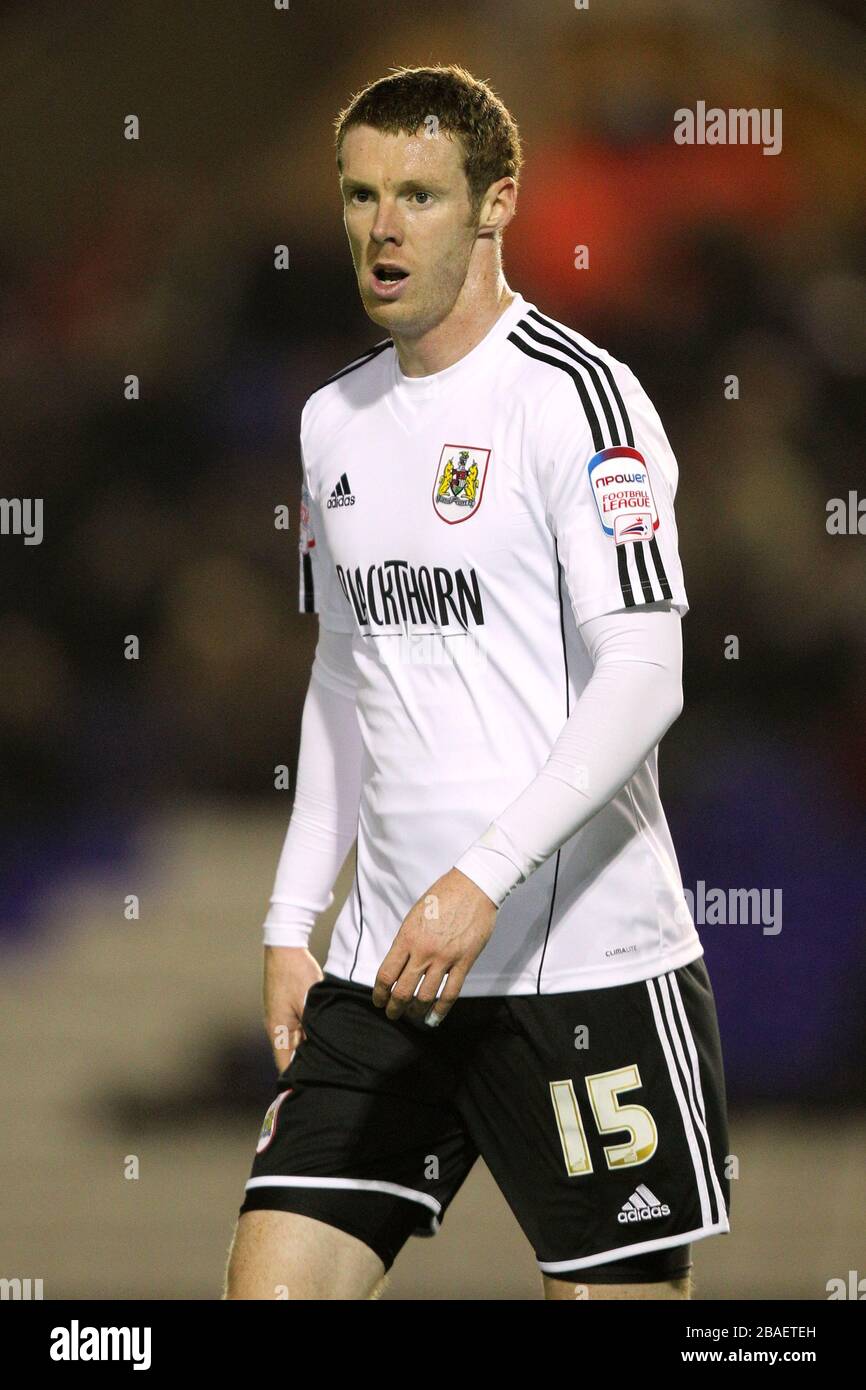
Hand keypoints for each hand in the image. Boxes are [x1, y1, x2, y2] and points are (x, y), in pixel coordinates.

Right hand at [263, 946, 323, 1073]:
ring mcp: (279, 1018)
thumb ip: (315, 1028)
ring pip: (295, 1043)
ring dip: (308, 1052)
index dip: (298, 1081)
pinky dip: (308, 1037)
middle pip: (291, 1057)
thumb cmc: (296, 973)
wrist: (285, 946)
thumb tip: (324, 1050)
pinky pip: (296, 1030)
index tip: (312, 1093)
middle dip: (306, 1069)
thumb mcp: (310, 1002)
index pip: (286, 1066)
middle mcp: (276, 1028)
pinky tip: (324, 1039)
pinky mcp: (285, 1009)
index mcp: (278, 1030)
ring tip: (329, 1064)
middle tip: (328, 1081)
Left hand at [371, 868, 496, 1026]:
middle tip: (392, 1014)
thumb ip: (406, 940)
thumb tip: (399, 964)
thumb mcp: (414, 916)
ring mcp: (445, 958)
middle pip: (403, 991)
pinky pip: (450, 993)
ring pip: (425, 996)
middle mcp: (423, 951)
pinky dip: (440, 1010)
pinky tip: (434, 1018)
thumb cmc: (442, 897)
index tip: (378, 1000)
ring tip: (412, 1016)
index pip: (386, 974)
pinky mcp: (464, 961)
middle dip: (394, 1008)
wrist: (473, 886)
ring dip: (415, 1011)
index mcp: (407, 938)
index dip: (379, 993)